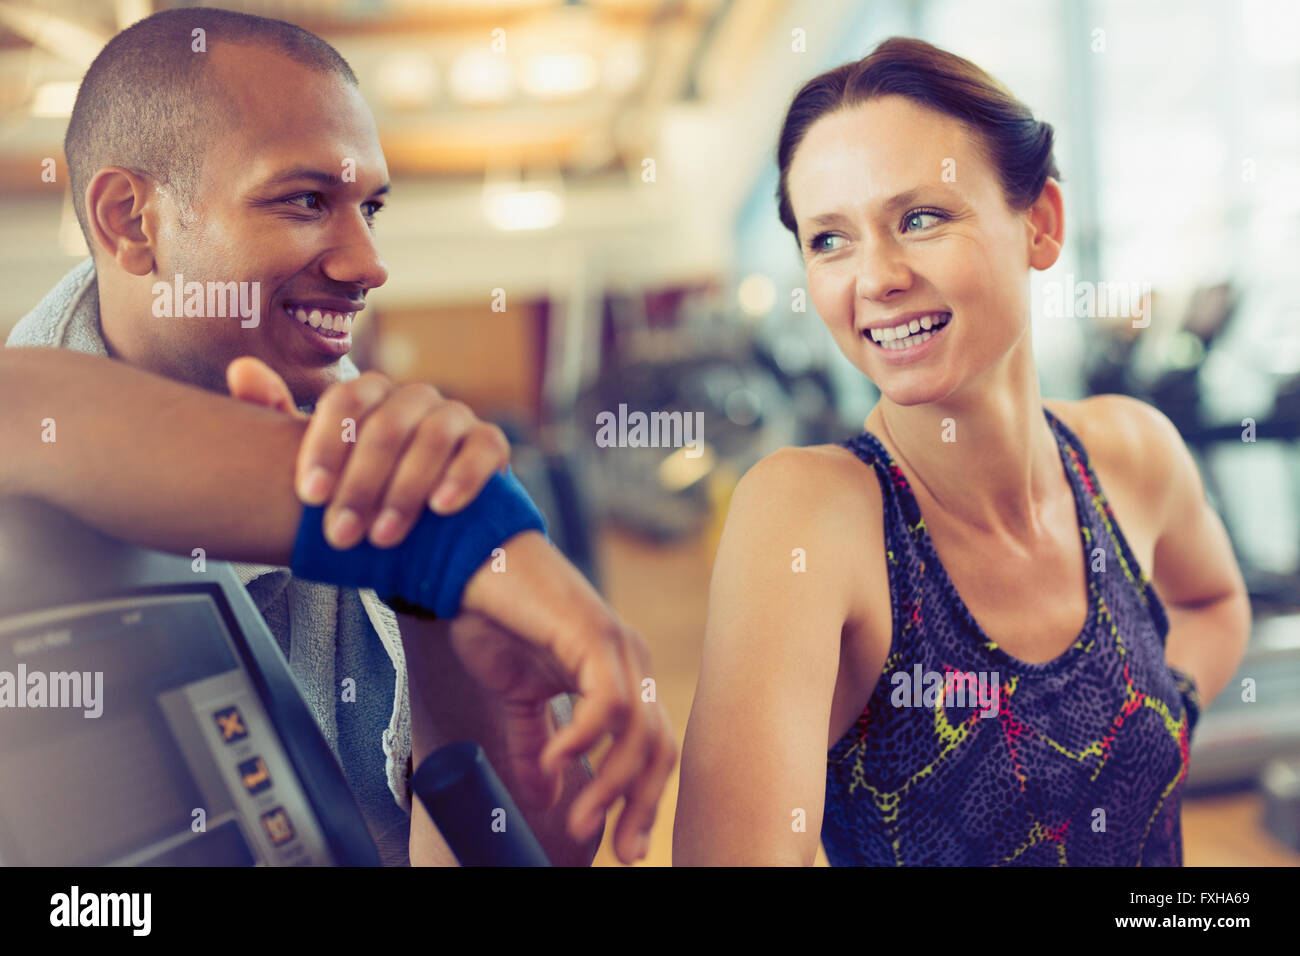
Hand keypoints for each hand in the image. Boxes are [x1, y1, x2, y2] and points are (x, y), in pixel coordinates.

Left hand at [226, 357, 509, 549]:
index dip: (326, 446)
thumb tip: (240, 370)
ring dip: (403, 492)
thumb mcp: (320, 462)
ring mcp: (456, 417)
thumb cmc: (365, 491)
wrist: (427, 529)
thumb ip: (277, 417)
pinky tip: (440, 509)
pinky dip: (461, 478)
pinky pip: (481, 451)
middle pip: (387, 425)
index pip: (346, 400)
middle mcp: (414, 398)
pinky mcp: (490, 443)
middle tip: (340, 535)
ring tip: (382, 537)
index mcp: (371, 394)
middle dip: (360, 485)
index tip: (307, 495)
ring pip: (431, 438)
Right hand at [458, 530, 676, 864]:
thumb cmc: (497, 618)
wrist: (470, 564)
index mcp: (620, 676)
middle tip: (617, 850)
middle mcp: (630, 661)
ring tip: (580, 819)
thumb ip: (539, 744)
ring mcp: (615, 646)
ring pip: (637, 731)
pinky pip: (604, 701)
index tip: (625, 849)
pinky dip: (583, 740)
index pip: (653, 750)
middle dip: (641, 806)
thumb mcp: (518, 695)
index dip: (644, 801)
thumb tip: (547, 798)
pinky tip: (556, 762)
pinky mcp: (590, 633)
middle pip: (659, 748)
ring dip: (611, 784)